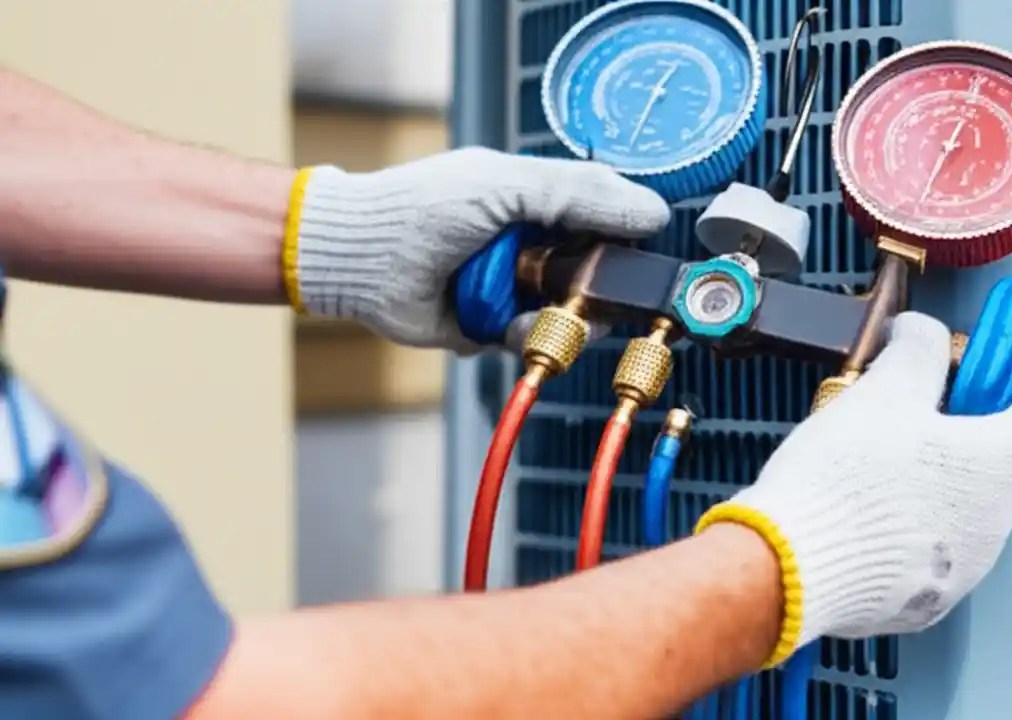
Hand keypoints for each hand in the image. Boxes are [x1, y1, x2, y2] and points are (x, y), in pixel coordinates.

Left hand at [288, 147, 669, 349]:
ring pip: (573, 314)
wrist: (361, 259)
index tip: (639, 250)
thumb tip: (649, 212)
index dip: (627, 234)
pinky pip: (533, 341)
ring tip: (536, 306)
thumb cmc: (424, 208)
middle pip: (600, 273)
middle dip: (600, 286)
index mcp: (539, 199)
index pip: (607, 214)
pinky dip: (526, 336)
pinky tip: (504, 323)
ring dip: (563, 315)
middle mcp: (533, 245)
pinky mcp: (495, 328)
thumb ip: (579, 194)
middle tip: (592, 289)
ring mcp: (516, 288)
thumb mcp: (507, 185)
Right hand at [697, 311, 1011, 665]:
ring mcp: (964, 567)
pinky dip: (902, 530)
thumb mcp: (882, 389)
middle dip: (956, 434)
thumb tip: (921, 332)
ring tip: (866, 471)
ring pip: (960, 506)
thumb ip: (917, 347)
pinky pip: (926, 550)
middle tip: (902, 417)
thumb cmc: (842, 481)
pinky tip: (856, 516)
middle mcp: (995, 520)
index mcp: (997, 463)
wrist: (791, 569)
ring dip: (927, 483)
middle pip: (996, 460)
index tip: (1005, 374)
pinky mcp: (927, 601)